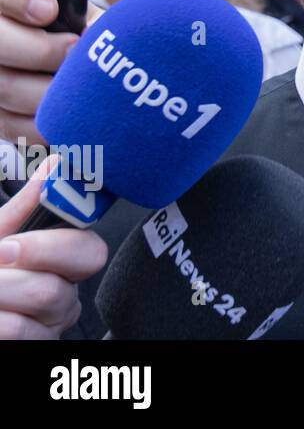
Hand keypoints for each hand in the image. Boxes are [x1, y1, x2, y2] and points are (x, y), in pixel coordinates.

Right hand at [0, 0, 97, 146]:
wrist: (57, 58)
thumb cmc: (70, 28)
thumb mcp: (75, 12)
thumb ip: (83, 15)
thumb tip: (99, 34)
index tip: (49, 9)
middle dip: (40, 50)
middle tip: (74, 51)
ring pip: (4, 86)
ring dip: (47, 90)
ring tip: (78, 86)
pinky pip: (10, 123)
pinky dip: (43, 123)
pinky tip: (68, 115)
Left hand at [0, 155, 107, 338]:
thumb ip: (24, 207)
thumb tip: (56, 165)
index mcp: (63, 260)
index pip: (88, 249)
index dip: (53, 245)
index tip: (11, 245)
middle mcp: (66, 291)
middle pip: (66, 278)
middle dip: (22, 268)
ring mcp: (53, 322)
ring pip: (43, 299)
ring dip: (0, 290)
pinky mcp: (38, 344)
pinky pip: (22, 330)